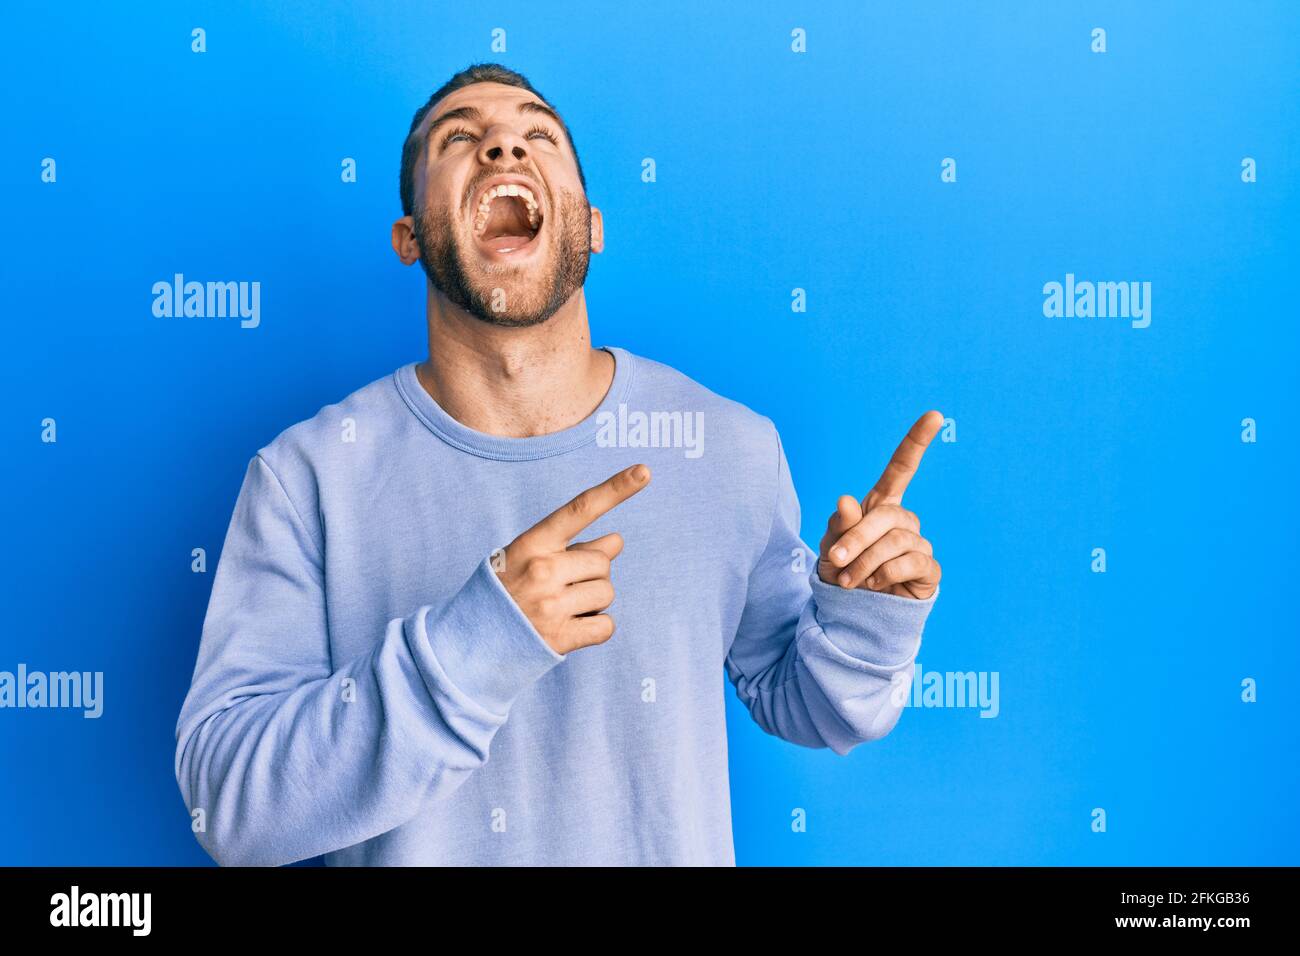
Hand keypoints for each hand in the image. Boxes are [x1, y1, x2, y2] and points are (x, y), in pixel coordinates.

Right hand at [496, 463, 651, 653]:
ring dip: (594, 601)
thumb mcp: (530, 558)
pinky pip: (606, 625)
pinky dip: (596, 627)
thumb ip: (573, 547)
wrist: (471, 641)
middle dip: (592, 575)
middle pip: (603, 562)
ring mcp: (551, 605)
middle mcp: (542, 570)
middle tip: (562, 587)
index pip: (580, 509)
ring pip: (607, 593)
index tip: (644, 472)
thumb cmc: (508, 591)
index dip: (615, 489)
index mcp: (533, 542)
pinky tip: (570, 627)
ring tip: (562, 607)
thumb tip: (617, 541)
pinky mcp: (560, 638)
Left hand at [818, 411, 942, 599]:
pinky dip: (885, 574)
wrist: (851, 614)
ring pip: (896, 541)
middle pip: (887, 515)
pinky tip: (874, 586)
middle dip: (857, 538)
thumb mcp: (830, 548)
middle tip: (836, 561)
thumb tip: (846, 501)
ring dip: (865, 562)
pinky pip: (911, 563)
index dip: (916, 442)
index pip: (901, 468)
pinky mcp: (928, 570)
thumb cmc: (842, 573)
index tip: (935, 415)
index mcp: (880, 506)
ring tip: (849, 580)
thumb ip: (838, 526)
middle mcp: (903, 521)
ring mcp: (918, 544)